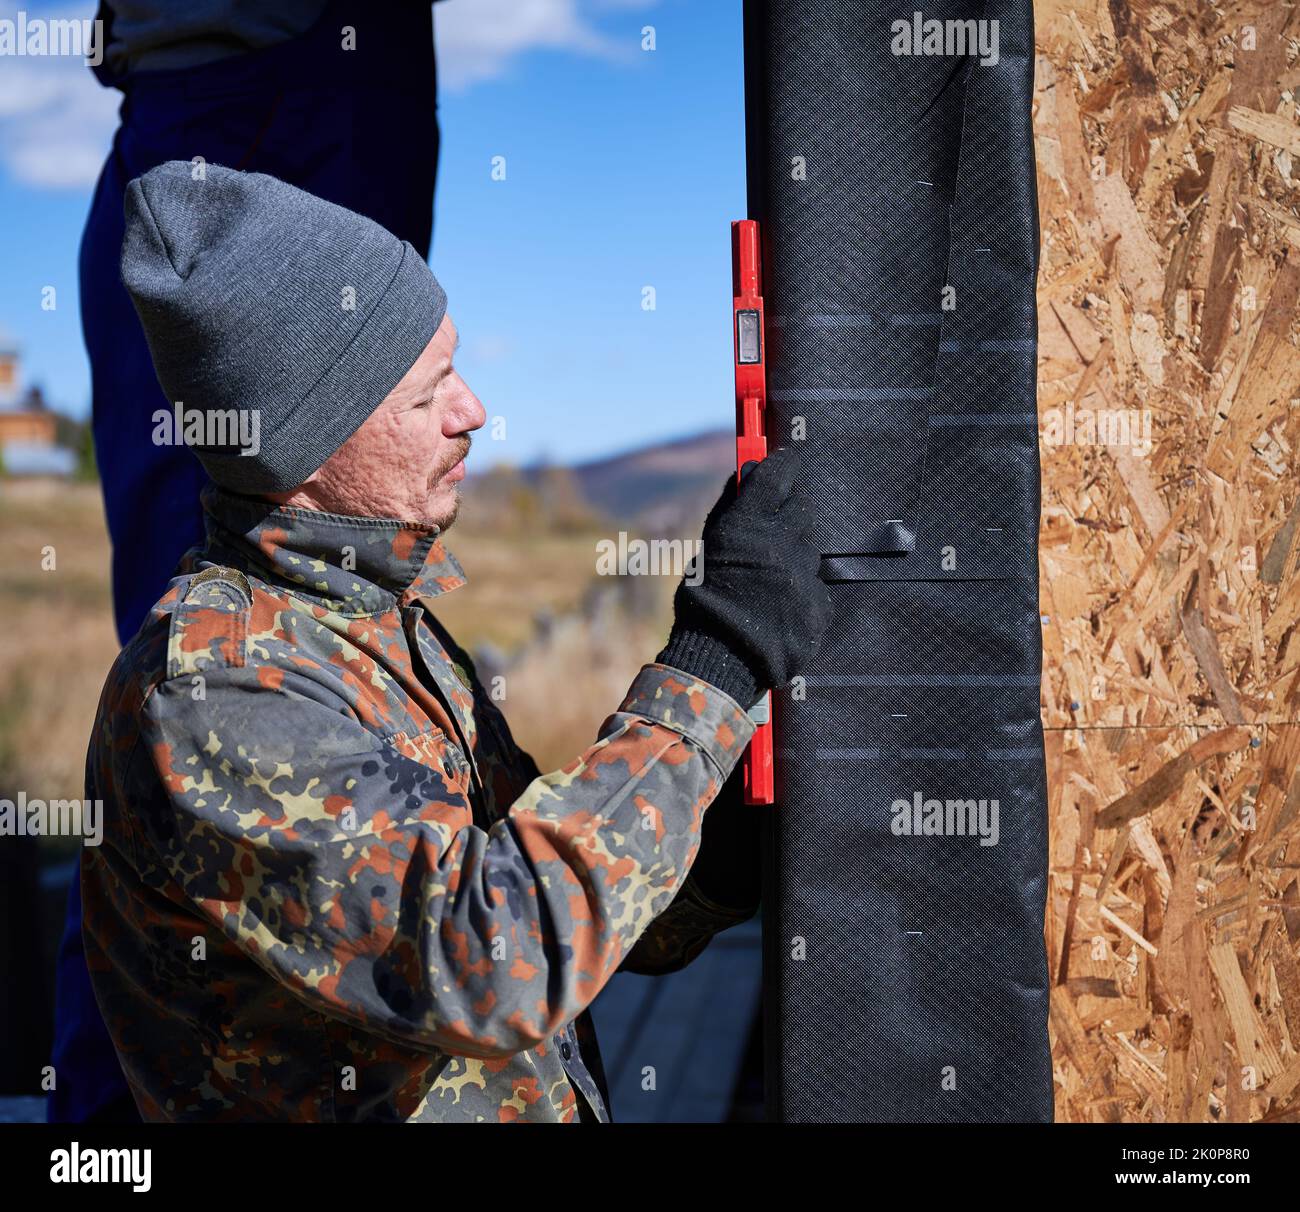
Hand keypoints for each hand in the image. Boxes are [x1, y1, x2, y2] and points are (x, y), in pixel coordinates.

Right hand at [656, 444, 830, 708]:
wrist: (718, 663)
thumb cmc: (702, 602)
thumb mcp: (708, 548)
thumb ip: (731, 509)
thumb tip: (749, 472)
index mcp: (747, 525)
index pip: (779, 476)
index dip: (786, 467)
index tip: (791, 463)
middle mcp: (781, 544)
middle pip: (801, 512)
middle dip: (790, 517)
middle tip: (775, 533)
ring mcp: (805, 575)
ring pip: (810, 551)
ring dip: (796, 556)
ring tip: (772, 580)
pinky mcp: (820, 604)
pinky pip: (817, 585)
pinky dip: (803, 590)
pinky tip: (782, 605)